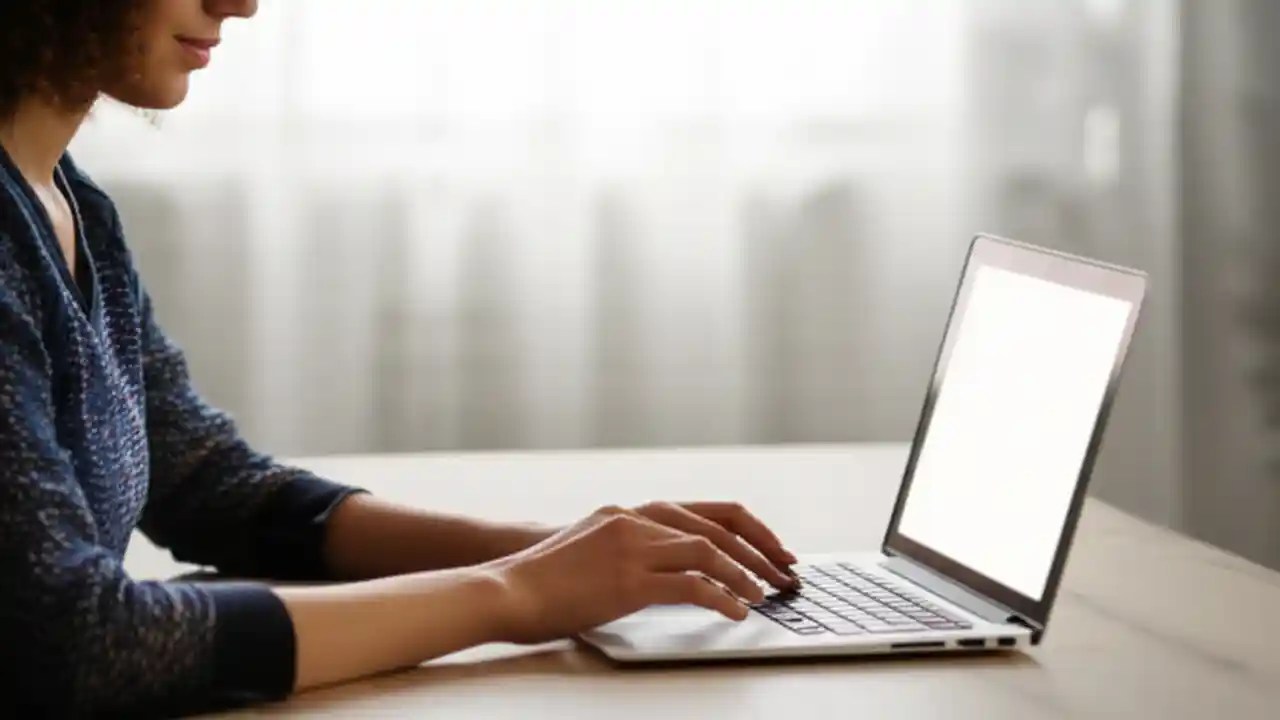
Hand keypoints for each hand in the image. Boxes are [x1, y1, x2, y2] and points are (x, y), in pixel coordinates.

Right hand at [488, 503, 796, 644]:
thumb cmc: (545, 579)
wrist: (505, 588)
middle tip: (786, 575)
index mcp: (632, 512)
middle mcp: (635, 520)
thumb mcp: (593, 547)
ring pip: (708, 553)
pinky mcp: (626, 582)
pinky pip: (689, 586)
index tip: (775, 551)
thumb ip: (633, 549)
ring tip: (764, 597)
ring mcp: (631, 548)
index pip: (709, 511)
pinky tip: (735, 613)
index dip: (750, 530)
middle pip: (717, 528)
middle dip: (759, 553)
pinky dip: (721, 598)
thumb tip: (676, 571)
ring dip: (745, 576)